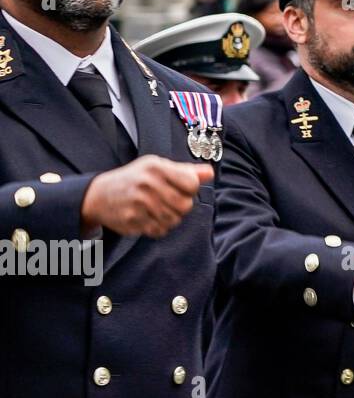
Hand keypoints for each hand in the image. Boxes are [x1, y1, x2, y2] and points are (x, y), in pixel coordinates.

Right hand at [81, 156, 212, 237]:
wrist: (98, 195)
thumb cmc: (135, 178)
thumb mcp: (157, 166)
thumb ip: (186, 170)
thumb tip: (211, 173)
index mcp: (156, 167)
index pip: (192, 185)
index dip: (191, 190)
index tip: (182, 189)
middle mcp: (147, 184)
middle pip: (185, 205)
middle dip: (181, 206)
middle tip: (169, 201)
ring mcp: (138, 203)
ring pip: (174, 220)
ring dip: (171, 218)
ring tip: (158, 209)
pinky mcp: (132, 220)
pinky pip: (159, 230)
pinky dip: (159, 227)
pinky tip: (149, 218)